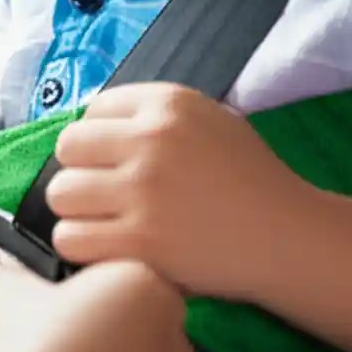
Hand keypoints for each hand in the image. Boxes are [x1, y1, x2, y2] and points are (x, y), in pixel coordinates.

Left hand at [47, 83, 309, 297]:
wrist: (290, 237)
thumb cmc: (248, 180)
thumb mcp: (209, 121)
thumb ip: (153, 116)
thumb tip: (89, 125)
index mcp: (169, 103)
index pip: (92, 110)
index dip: (99, 140)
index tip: (117, 162)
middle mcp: (152, 140)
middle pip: (68, 148)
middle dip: (81, 171)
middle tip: (104, 194)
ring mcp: (144, 191)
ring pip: (61, 194)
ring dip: (76, 211)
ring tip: (103, 221)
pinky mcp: (140, 241)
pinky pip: (70, 238)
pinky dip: (81, 246)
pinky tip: (105, 247)